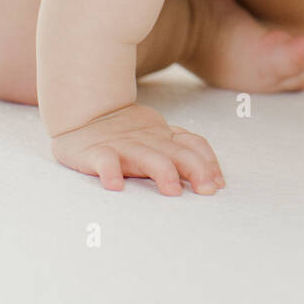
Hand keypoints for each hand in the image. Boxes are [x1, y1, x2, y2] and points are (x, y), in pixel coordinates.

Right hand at [50, 103, 225, 195]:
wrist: (86, 112)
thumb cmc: (128, 133)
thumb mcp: (160, 137)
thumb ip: (184, 153)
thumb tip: (216, 180)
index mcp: (164, 137)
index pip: (194, 145)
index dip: (209, 163)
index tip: (218, 184)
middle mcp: (148, 141)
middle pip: (177, 153)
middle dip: (196, 170)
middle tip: (207, 191)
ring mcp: (123, 146)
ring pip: (147, 157)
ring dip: (162, 172)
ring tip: (172, 190)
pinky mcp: (97, 152)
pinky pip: (105, 161)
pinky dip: (110, 172)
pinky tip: (115, 186)